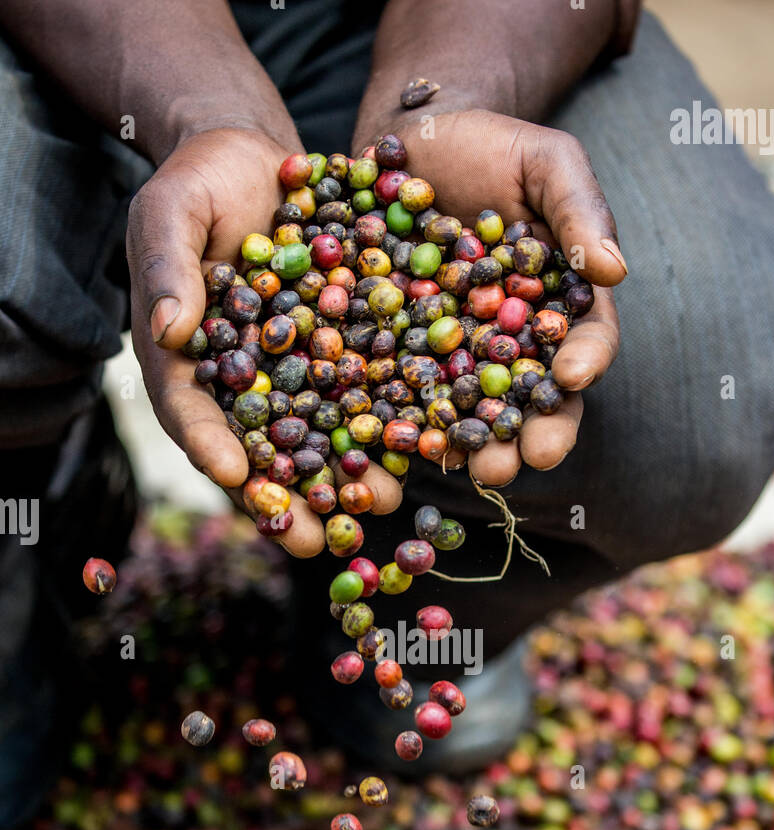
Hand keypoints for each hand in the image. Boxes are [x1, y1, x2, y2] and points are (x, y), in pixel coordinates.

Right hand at [127, 127, 401, 556]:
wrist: (258, 159)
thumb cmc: (199, 183)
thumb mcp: (171, 211)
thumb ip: (167, 268)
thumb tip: (168, 326)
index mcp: (186, 361)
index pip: (191, 413)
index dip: (210, 446)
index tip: (233, 477)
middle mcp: (242, 382)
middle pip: (260, 451)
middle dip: (289, 499)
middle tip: (315, 544)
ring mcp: (294, 374)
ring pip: (320, 437)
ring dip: (350, 478)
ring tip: (381, 510)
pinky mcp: (342, 354)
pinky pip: (367, 395)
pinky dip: (391, 426)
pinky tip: (424, 451)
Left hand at [359, 109, 625, 487]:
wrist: (413, 141)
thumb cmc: (494, 147)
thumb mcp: (546, 162)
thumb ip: (579, 210)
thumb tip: (617, 269)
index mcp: (562, 304)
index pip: (587, 341)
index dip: (583, 362)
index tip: (572, 377)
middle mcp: (517, 343)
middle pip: (536, 398)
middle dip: (535, 432)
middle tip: (527, 460)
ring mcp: (461, 355)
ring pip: (476, 412)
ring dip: (477, 446)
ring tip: (473, 470)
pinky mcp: (405, 356)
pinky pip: (411, 394)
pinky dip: (411, 422)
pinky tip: (407, 443)